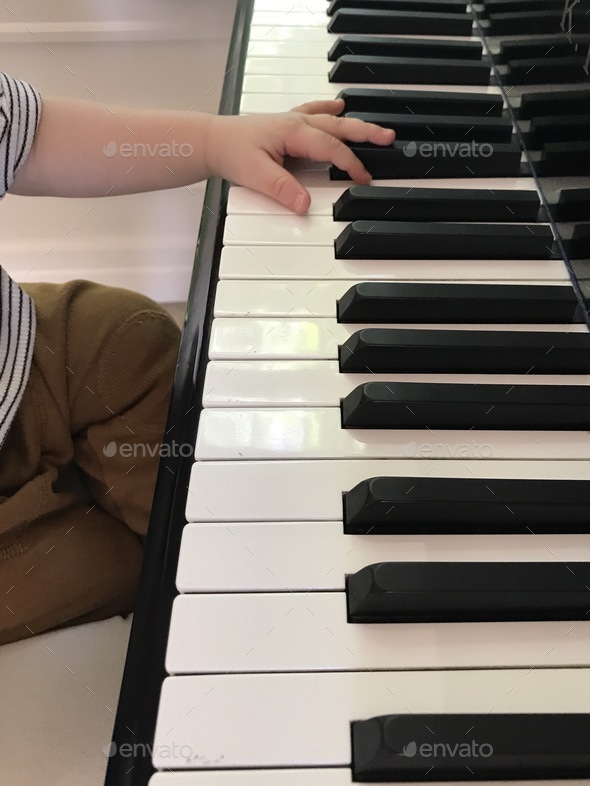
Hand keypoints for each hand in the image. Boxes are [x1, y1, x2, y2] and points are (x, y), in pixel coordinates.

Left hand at [204, 98, 394, 213]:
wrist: (212, 141)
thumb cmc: (231, 152)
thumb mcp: (256, 175)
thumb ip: (282, 189)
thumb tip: (305, 204)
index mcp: (294, 132)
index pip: (332, 148)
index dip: (351, 163)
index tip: (364, 178)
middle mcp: (297, 123)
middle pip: (339, 127)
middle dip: (365, 133)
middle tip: (388, 138)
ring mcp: (292, 121)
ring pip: (331, 120)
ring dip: (353, 124)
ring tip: (374, 128)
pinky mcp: (286, 124)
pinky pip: (314, 113)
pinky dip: (328, 110)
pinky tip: (337, 107)